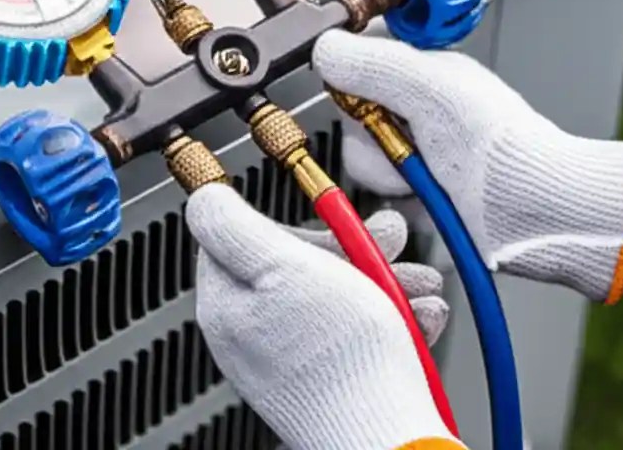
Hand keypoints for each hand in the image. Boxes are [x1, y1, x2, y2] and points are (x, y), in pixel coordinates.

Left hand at [187, 183, 462, 449]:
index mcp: (227, 304)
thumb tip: (202, 195)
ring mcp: (287, 362)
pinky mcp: (326, 382)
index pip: (245, 239)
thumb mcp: (281, 266)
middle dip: (356, 252)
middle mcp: (250, 335)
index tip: (338, 226)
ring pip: (337, 298)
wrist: (388, 435)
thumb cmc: (338, 358)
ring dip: (385, 283)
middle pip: (297, 267)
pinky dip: (394, 322)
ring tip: (419, 287)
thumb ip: (233, 225)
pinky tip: (419, 319)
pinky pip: (356, 336)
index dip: (299, 225)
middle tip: (392, 246)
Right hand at [313, 30, 622, 301]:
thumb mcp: (429, 90)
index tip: (359, 95)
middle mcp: (419, 106)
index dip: (351, 76)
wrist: (531, 213)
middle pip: (352, 111)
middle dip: (369, 133)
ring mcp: (416, 148)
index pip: (360, 56)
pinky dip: (392, 194)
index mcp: (425, 69)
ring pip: (361, 153)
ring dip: (382, 168)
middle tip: (401, 138)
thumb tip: (324, 47)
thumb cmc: (503, 149)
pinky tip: (421, 193)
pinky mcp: (415, 187)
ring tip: (418, 172)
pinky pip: (376, 187)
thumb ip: (372, 64)